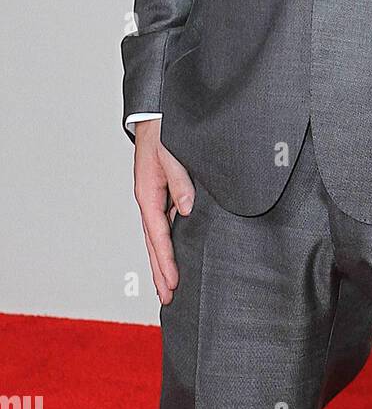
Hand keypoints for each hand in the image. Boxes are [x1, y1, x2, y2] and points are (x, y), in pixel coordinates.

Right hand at [132, 118, 195, 304]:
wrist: (157, 110)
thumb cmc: (162, 128)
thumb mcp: (170, 152)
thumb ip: (179, 180)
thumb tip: (187, 210)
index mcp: (147, 192)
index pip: (157, 234)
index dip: (165, 260)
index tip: (172, 283)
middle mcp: (150, 197)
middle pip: (153, 242)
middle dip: (160, 270)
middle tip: (168, 298)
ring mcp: (156, 194)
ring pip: (159, 234)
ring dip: (164, 259)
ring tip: (169, 284)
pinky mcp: (164, 189)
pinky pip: (166, 220)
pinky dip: (170, 239)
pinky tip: (177, 249)